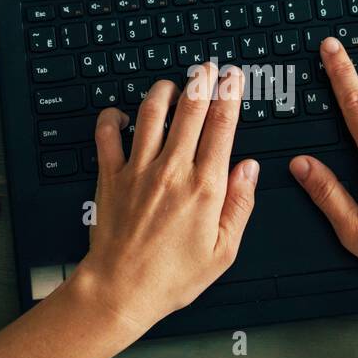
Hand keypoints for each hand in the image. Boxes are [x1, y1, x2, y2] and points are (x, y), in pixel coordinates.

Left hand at [71, 63, 259, 335]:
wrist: (120, 290)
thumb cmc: (172, 277)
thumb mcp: (224, 250)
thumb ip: (240, 204)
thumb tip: (250, 168)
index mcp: (205, 187)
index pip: (223, 126)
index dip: (230, 95)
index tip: (234, 78)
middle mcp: (172, 171)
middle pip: (190, 109)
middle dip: (203, 80)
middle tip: (208, 67)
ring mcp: (138, 170)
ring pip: (152, 112)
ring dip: (164, 90)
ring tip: (173, 84)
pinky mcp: (111, 176)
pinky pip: (108, 134)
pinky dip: (113, 117)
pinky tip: (121, 113)